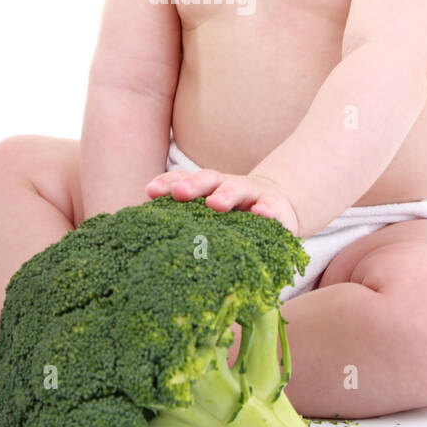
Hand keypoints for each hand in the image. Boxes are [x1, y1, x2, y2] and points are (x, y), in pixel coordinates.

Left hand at [145, 166, 299, 236]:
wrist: (275, 207)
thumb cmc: (233, 217)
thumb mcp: (209, 217)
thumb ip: (186, 223)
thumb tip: (151, 246)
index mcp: (207, 189)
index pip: (184, 180)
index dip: (167, 183)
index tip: (151, 191)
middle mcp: (226, 186)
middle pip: (208, 180)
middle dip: (192, 185)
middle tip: (179, 193)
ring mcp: (252, 195)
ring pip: (237, 189)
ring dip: (225, 193)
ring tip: (215, 203)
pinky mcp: (276, 209)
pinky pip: (272, 208)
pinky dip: (267, 210)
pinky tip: (261, 214)